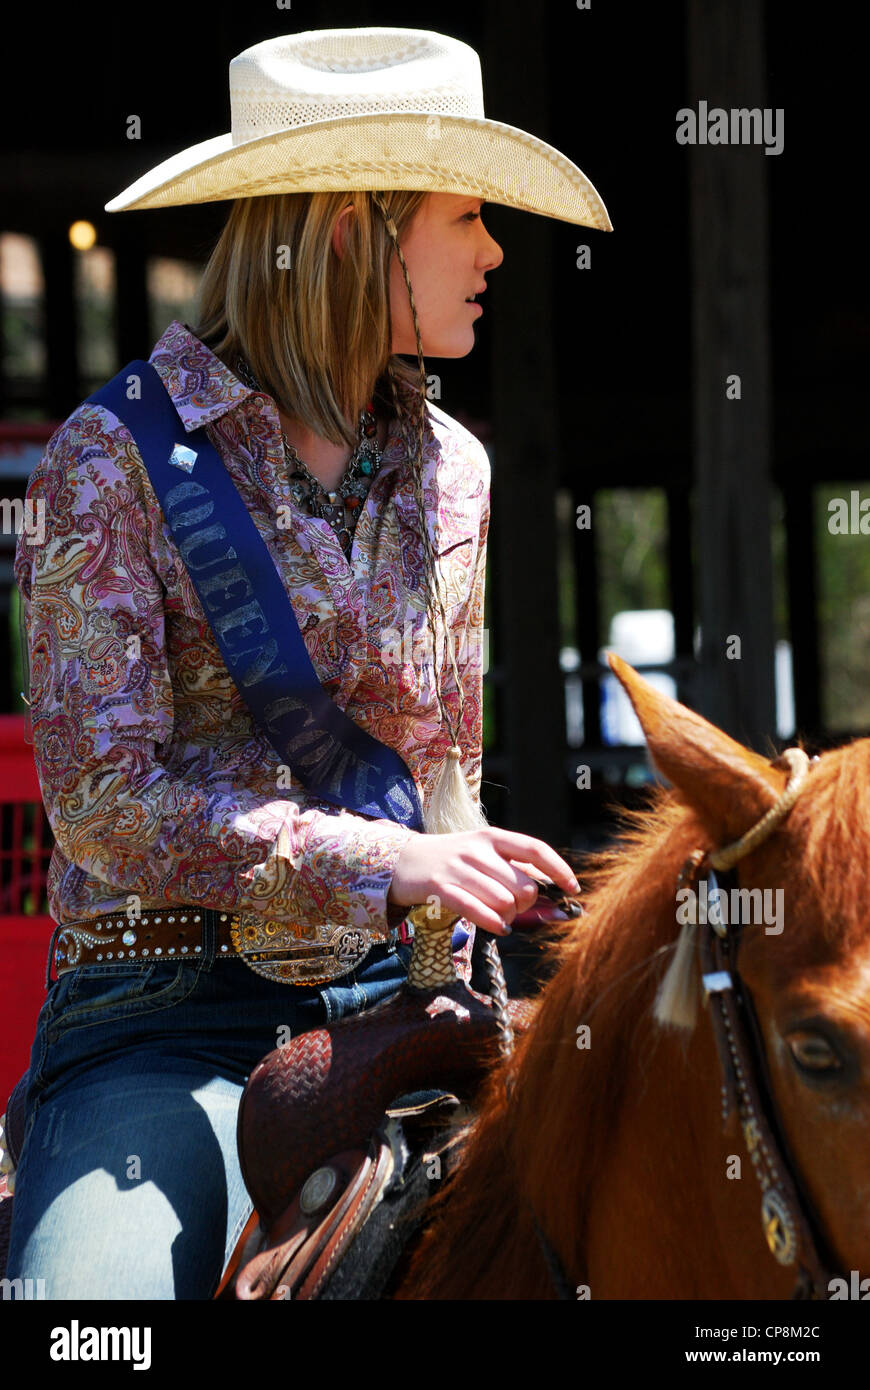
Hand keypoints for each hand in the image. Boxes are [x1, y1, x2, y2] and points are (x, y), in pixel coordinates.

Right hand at [388, 828, 580, 935]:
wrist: (403, 861)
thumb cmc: (453, 862)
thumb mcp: (483, 855)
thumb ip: (513, 870)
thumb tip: (553, 895)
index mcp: (492, 837)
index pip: (535, 849)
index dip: (559, 869)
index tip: (573, 888)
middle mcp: (478, 849)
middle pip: (523, 886)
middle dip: (526, 906)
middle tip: (514, 909)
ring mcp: (458, 868)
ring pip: (504, 902)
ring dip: (508, 917)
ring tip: (500, 916)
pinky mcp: (441, 887)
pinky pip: (477, 910)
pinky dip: (493, 923)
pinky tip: (498, 928)